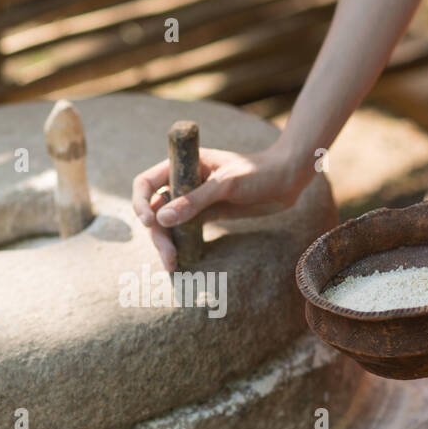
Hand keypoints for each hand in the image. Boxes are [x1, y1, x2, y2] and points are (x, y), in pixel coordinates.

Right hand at [131, 145, 305, 270]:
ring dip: (166, 242)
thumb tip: (161, 219)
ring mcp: (193, 199)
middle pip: (154, 208)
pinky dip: (179, 244)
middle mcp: (183, 182)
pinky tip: (179, 260)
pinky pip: (184, 230)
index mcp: (183, 164)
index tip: (148, 221)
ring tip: (172, 264)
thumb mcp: (225, 184)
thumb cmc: (257, 173)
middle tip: (167, 255)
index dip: (141, 202)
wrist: (286, 180)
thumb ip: (194, 200)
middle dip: (156, 232)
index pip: (147, 182)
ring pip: (167, 223)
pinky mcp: (205, 214)